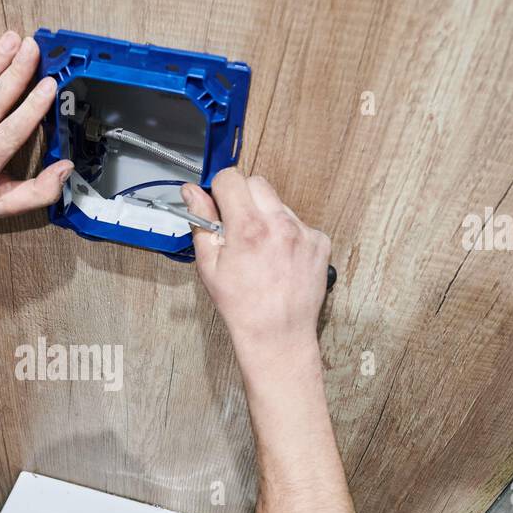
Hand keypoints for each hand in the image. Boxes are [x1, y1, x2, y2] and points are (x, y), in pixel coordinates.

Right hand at [183, 170, 330, 351]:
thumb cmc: (242, 306)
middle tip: (237, 227)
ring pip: (278, 203)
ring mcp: (304, 232)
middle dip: (243, 198)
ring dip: (266, 216)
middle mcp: (279, 224)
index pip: (231, 178)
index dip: (220, 190)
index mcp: (248, 227)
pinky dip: (287, 233)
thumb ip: (201, 221)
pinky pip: (298, 223)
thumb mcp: (209, 264)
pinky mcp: (320, 242)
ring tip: (260, 250)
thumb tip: (192, 193)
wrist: (277, 334)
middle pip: (257, 183)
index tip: (219, 205)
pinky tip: (279, 258)